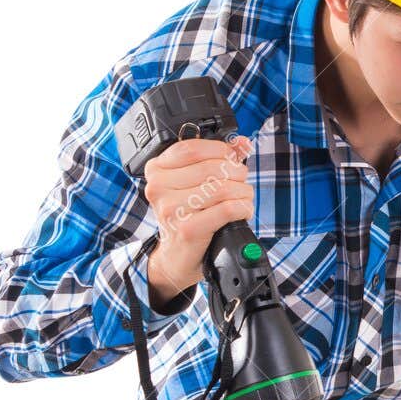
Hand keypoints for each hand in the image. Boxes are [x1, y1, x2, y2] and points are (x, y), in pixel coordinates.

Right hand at [143, 134, 253, 306]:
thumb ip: (217, 158)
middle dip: (236, 172)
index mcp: (156, 170)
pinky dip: (243, 208)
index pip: (191, 148)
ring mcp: (171, 209)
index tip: (232, 158)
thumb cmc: (186, 216)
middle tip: (242, 181)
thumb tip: (242, 143)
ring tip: (244, 197)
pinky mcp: (188, 229)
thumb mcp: (195, 182)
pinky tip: (243, 211)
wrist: (175, 256)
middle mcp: (158, 188)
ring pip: (221, 188)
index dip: (219, 150)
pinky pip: (226, 209)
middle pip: (210, 167)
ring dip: (242, 192)